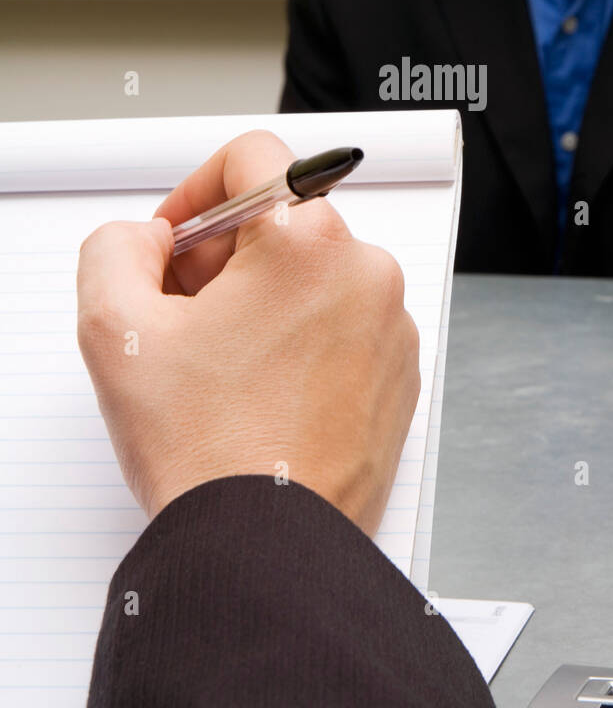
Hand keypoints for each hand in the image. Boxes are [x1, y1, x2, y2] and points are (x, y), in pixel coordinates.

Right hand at [77, 131, 420, 536]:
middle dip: (223, 255)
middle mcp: (366, 273)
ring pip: (316, 275)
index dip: (196, 190)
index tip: (175, 239)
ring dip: (263, 299)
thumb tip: (148, 240)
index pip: (254, 158)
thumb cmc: (208, 451)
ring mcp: (392, 326)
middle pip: (285, 220)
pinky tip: (261, 391)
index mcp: (309, 242)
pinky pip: (345, 325)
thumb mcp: (116, 332)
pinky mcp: (401, 373)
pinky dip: (303, 339)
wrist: (266, 549)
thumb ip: (116, 250)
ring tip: (221, 364)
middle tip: (181, 312)